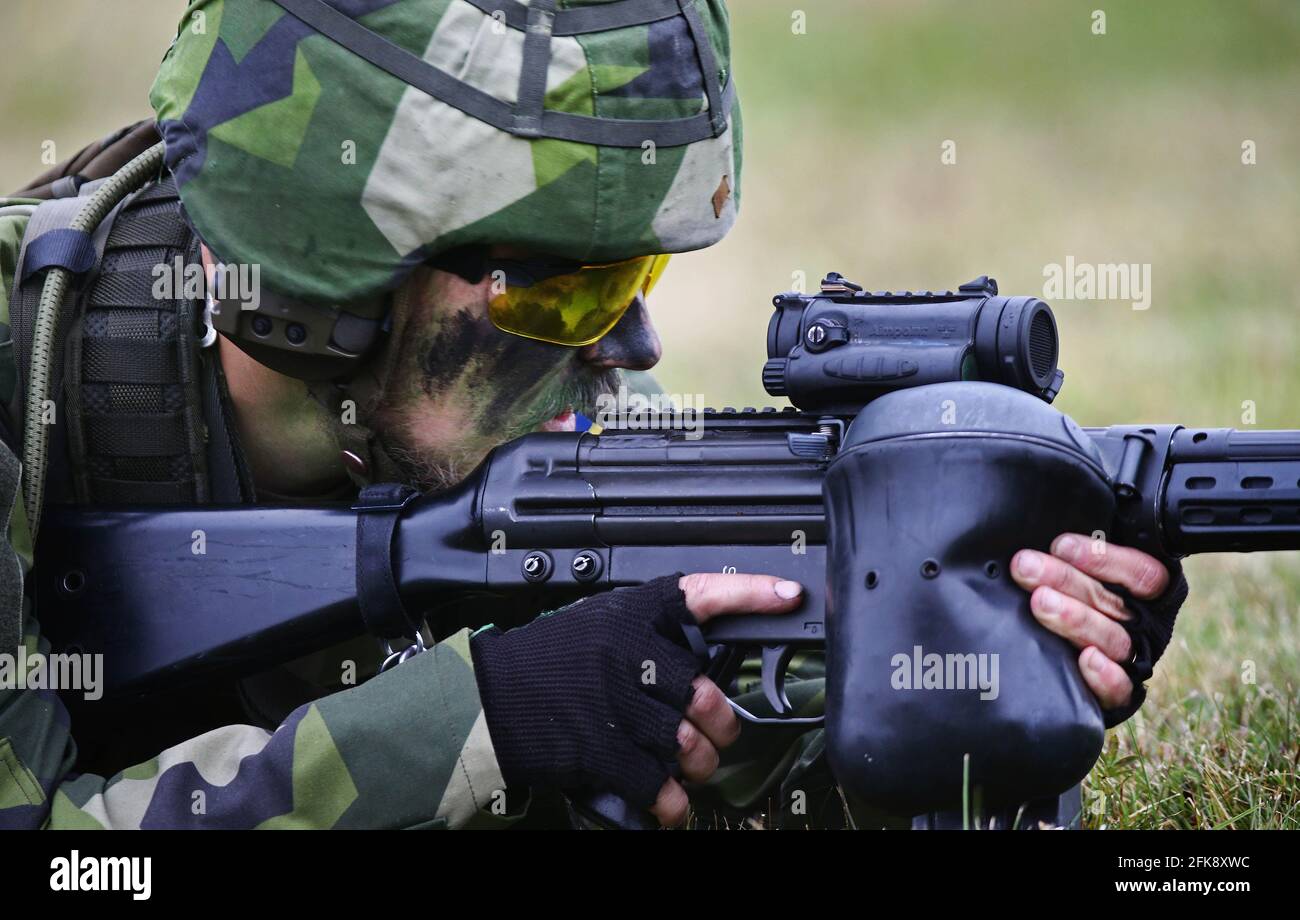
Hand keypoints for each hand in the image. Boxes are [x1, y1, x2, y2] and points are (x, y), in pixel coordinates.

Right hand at [470, 572, 802, 826]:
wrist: (490, 697)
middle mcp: (630, 653)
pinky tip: (666, 799)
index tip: (789, 595)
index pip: (702, 593)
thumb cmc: (551, 662)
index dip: (750, 592)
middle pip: (708, 696)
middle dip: (721, 727)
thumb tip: (711, 666)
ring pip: (689, 746)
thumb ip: (654, 637)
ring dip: (697, 766)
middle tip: (716, 734)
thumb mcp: (604, 626)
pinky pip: (656, 784)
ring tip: (687, 765)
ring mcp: (615, 702)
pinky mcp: (600, 749)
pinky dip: (668, 802)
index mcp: (634, 614)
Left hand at [1011, 533, 1169, 712]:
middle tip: (1026, 566)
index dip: (1104, 557)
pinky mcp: (1118, 695)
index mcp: (1144, 591)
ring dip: (1075, 619)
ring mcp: (1132, 660)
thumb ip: (1070, 552)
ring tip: (1039, 603)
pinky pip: (1121, 690)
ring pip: (1113, 639)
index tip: (1061, 545)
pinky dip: (1105, 675)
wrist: (1053, 665)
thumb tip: (1041, 519)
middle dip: (1067, 580)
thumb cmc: (1065, 596)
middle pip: (1116, 601)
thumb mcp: (1074, 567)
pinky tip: (1085, 660)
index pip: (1142, 571)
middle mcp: (1144, 624)